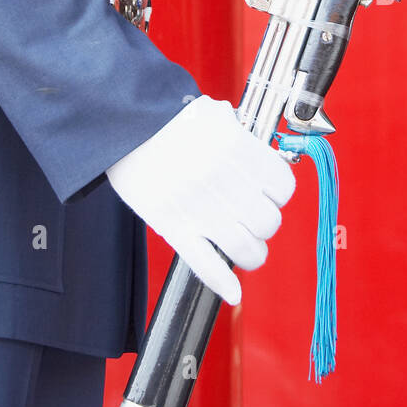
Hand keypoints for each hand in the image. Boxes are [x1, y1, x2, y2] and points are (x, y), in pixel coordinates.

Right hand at [106, 95, 294, 304]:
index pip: (283, 188)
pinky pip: (205, 264)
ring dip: (251, 252)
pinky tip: (233, 292)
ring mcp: (199, 208)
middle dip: (263, 223)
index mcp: (239, 150)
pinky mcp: (173, 227)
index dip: (277, 194)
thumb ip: (243, 139)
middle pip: (268, 222)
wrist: (124, 123)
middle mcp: (224, 182)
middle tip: (251, 218)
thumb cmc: (169, 116)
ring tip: (245, 246)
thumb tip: (260, 156)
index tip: (267, 194)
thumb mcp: (216, 115)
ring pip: (245, 249)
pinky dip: (222, 283)